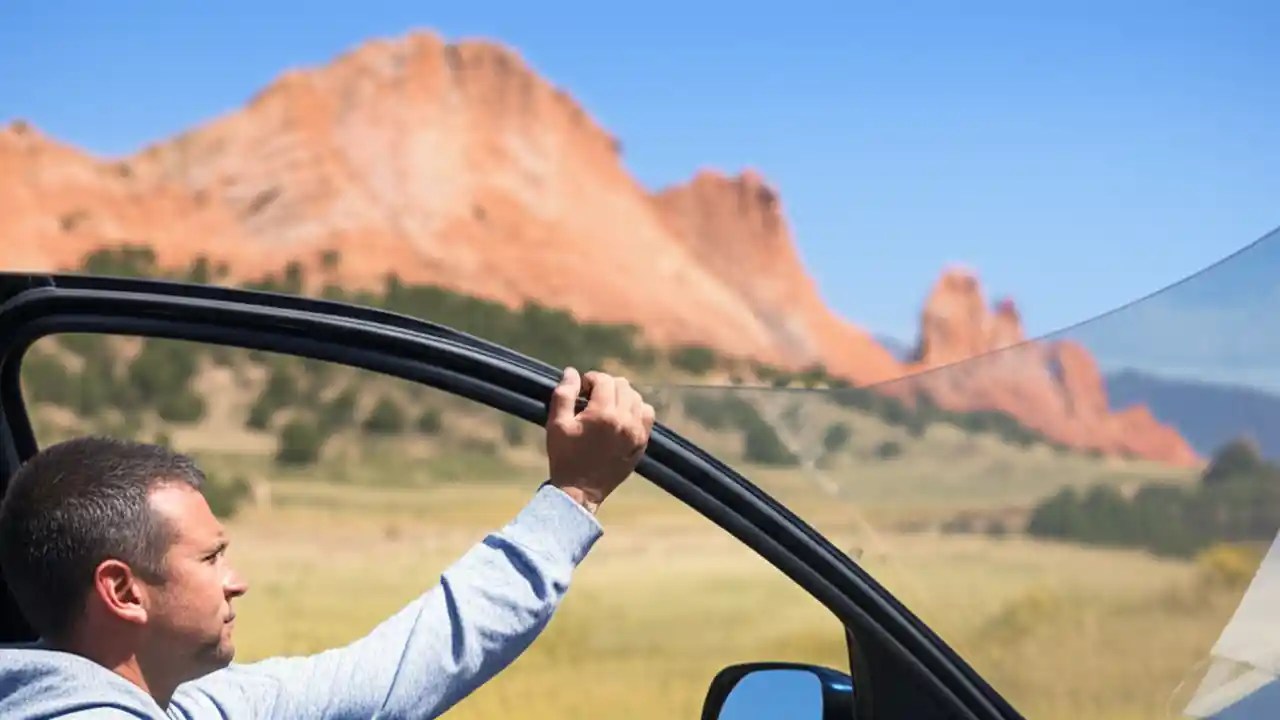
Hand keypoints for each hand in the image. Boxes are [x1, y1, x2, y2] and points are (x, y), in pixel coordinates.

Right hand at [545, 367, 654, 513]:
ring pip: (637, 398)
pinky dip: (637, 409)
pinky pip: (647, 414)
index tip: (581, 390)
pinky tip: (622, 416)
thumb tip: (572, 372)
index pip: (603, 380)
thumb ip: (564, 394)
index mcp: (603, 415)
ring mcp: (636, 433)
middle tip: (592, 397)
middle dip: (606, 385)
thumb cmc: (564, 457)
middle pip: (622, 385)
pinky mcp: (642, 443)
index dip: (590, 379)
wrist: (579, 491)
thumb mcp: (556, 424)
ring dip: (622, 396)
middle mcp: (624, 421)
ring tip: (607, 406)